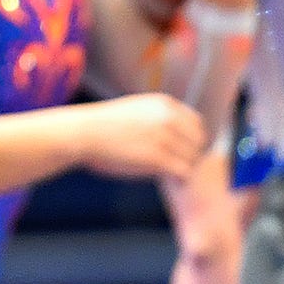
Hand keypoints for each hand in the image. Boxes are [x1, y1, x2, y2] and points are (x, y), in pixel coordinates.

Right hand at [81, 94, 207, 180]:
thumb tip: (178, 131)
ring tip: (170, 172)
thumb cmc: (106, 125)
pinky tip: (167, 179)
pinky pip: (183, 172)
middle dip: (191, 155)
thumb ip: (159, 116)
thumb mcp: (137, 109)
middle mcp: (168, 118)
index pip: (197, 124)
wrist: (85, 132)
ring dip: (184, 167)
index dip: (192, 139)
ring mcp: (163, 137)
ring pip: (193, 158)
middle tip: (176, 165)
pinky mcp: (156, 158)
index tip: (182, 150)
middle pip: (198, 142)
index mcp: (165, 104)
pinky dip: (179, 178)